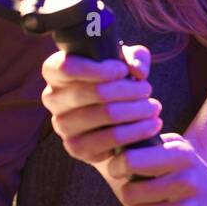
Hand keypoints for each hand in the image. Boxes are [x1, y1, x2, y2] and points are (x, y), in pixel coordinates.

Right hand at [40, 43, 162, 169]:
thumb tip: (136, 70)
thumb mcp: (123, 62)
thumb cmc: (114, 82)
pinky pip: (111, 139)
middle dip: (129, 90)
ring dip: (137, 110)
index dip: (99, 68)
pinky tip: (150, 126)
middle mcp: (52, 98)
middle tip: (147, 89)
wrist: (112, 121)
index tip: (123, 70)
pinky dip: (137, 131)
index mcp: (55, 71)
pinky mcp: (76, 148)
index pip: (67, 67)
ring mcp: (62, 125)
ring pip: (106, 115)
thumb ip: (133, 57)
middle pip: (95, 92)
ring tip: (154, 107)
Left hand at [109, 133, 206, 205]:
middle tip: (139, 194)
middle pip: (129, 193)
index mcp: (181, 156)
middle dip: (129, 194)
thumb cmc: (199, 178)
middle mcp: (185, 182)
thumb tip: (121, 145)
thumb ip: (155, 144)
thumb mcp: (184, 152)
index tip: (120, 170)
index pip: (131, 160)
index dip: (118, 166)